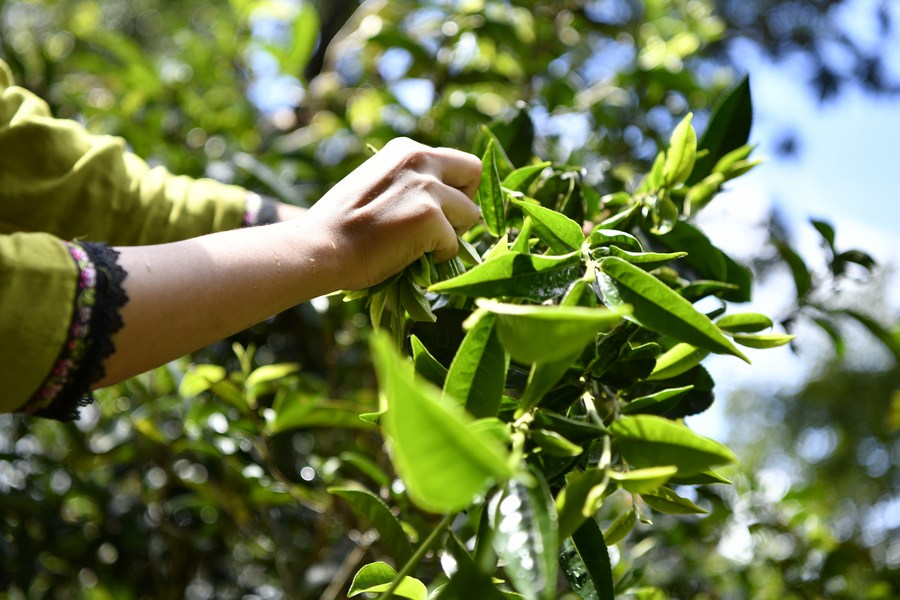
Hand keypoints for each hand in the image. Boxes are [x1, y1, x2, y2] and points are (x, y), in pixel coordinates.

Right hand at [304, 137, 482, 289]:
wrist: (320, 248)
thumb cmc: (341, 226)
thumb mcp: (377, 183)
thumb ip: (408, 181)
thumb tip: (445, 197)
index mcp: (405, 149)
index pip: (455, 162)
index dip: (452, 189)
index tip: (434, 208)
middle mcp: (419, 159)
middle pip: (473, 173)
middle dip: (465, 201)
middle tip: (443, 225)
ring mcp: (426, 187)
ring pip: (470, 213)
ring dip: (451, 233)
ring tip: (420, 244)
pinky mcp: (431, 217)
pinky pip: (455, 244)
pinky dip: (438, 257)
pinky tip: (409, 257)